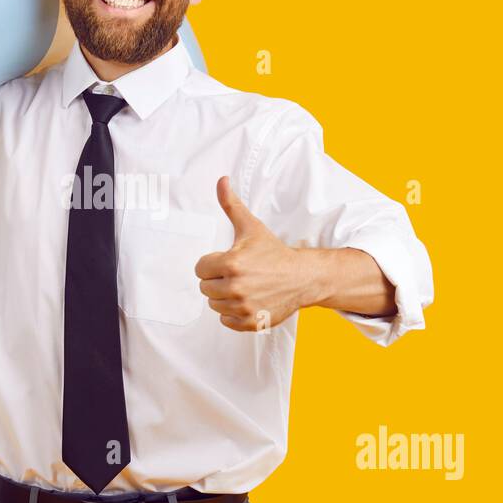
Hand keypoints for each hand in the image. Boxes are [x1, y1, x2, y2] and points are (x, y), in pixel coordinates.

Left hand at [195, 176, 311, 331]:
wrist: (302, 277)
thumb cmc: (274, 252)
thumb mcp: (251, 227)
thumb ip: (231, 205)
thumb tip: (221, 180)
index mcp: (231, 264)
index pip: (200, 269)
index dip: (212, 264)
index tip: (229, 261)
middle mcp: (235, 287)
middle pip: (205, 288)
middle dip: (218, 280)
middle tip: (238, 274)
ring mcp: (243, 307)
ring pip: (214, 305)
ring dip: (224, 297)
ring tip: (244, 286)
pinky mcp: (250, 322)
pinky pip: (225, 321)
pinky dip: (233, 313)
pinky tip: (247, 300)